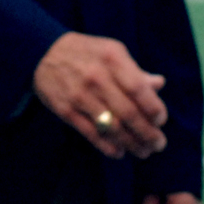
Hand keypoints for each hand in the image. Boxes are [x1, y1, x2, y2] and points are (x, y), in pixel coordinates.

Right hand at [33, 32, 166, 160]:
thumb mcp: (111, 51)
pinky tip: (120, 152)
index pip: (138, 88)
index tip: (160, 120)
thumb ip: (134, 70)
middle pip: (128, 113)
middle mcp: (97, 78)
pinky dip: (108, 147)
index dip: (153, 108)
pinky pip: (91, 134)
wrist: (42, 52)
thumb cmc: (85, 52)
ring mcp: (80, 96)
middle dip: (147, 133)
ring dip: (131, 144)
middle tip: (158, 144)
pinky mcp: (66, 111)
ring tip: (143, 151)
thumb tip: (159, 84)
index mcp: (112, 59)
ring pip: (112, 127)